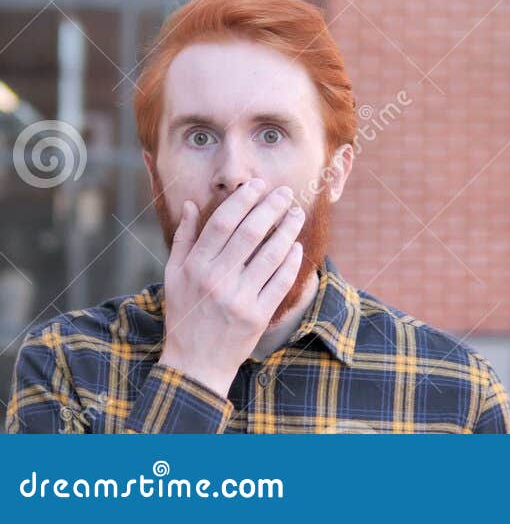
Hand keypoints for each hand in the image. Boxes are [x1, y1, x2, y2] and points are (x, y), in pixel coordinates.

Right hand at [157, 179, 307, 396]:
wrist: (195, 364)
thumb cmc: (184, 314)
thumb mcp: (174, 276)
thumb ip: (184, 239)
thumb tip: (193, 204)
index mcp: (194, 268)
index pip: (222, 223)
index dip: (243, 199)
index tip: (259, 185)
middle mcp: (216, 280)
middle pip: (250, 233)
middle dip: (271, 207)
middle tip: (285, 192)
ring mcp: (239, 298)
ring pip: (271, 254)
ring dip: (287, 229)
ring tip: (296, 213)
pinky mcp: (258, 315)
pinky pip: (281, 280)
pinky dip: (292, 260)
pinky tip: (297, 246)